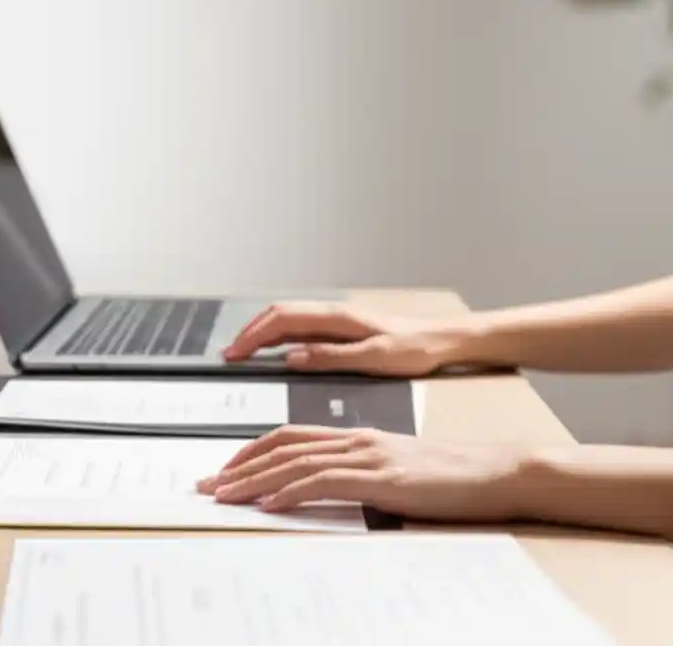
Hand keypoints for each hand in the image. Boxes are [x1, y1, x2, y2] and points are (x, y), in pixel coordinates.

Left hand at [196, 425, 527, 521]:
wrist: (495, 472)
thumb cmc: (451, 477)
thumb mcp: (395, 471)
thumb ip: (360, 476)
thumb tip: (326, 495)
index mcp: (357, 436)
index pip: (290, 436)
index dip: (251, 451)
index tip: (225, 471)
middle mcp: (357, 439)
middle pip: (282, 446)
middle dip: (239, 466)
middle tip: (208, 486)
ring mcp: (369, 456)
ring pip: (296, 462)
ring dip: (255, 480)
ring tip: (226, 495)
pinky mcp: (383, 478)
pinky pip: (326, 482)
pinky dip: (293, 491)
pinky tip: (272, 502)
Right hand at [221, 301, 463, 375]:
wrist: (444, 339)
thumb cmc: (416, 348)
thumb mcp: (375, 358)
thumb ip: (332, 357)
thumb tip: (293, 357)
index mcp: (338, 318)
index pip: (282, 320)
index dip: (253, 335)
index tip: (235, 353)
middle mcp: (333, 314)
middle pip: (278, 315)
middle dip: (249, 332)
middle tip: (229, 355)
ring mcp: (336, 320)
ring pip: (287, 319)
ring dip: (261, 333)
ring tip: (243, 352)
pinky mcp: (342, 329)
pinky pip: (301, 328)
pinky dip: (279, 337)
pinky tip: (275, 351)